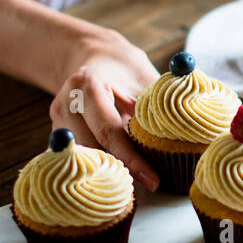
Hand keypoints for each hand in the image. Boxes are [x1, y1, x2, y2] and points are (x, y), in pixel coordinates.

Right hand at [50, 28, 159, 190]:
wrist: (96, 57)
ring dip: (107, 172)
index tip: (153, 180)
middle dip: (119, 171)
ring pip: (81, 159)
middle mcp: (66, 103)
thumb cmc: (125, 69)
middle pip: (91, 149)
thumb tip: (184, 136)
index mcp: (87, 85)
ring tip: (135, 184)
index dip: (132, 158)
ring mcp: (58, 120)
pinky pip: (77, 159)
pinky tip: (118, 175)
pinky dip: (97, 168)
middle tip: (147, 186)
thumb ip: (156, 107)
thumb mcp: (144, 79)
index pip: (108, 130)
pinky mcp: (58, 134)